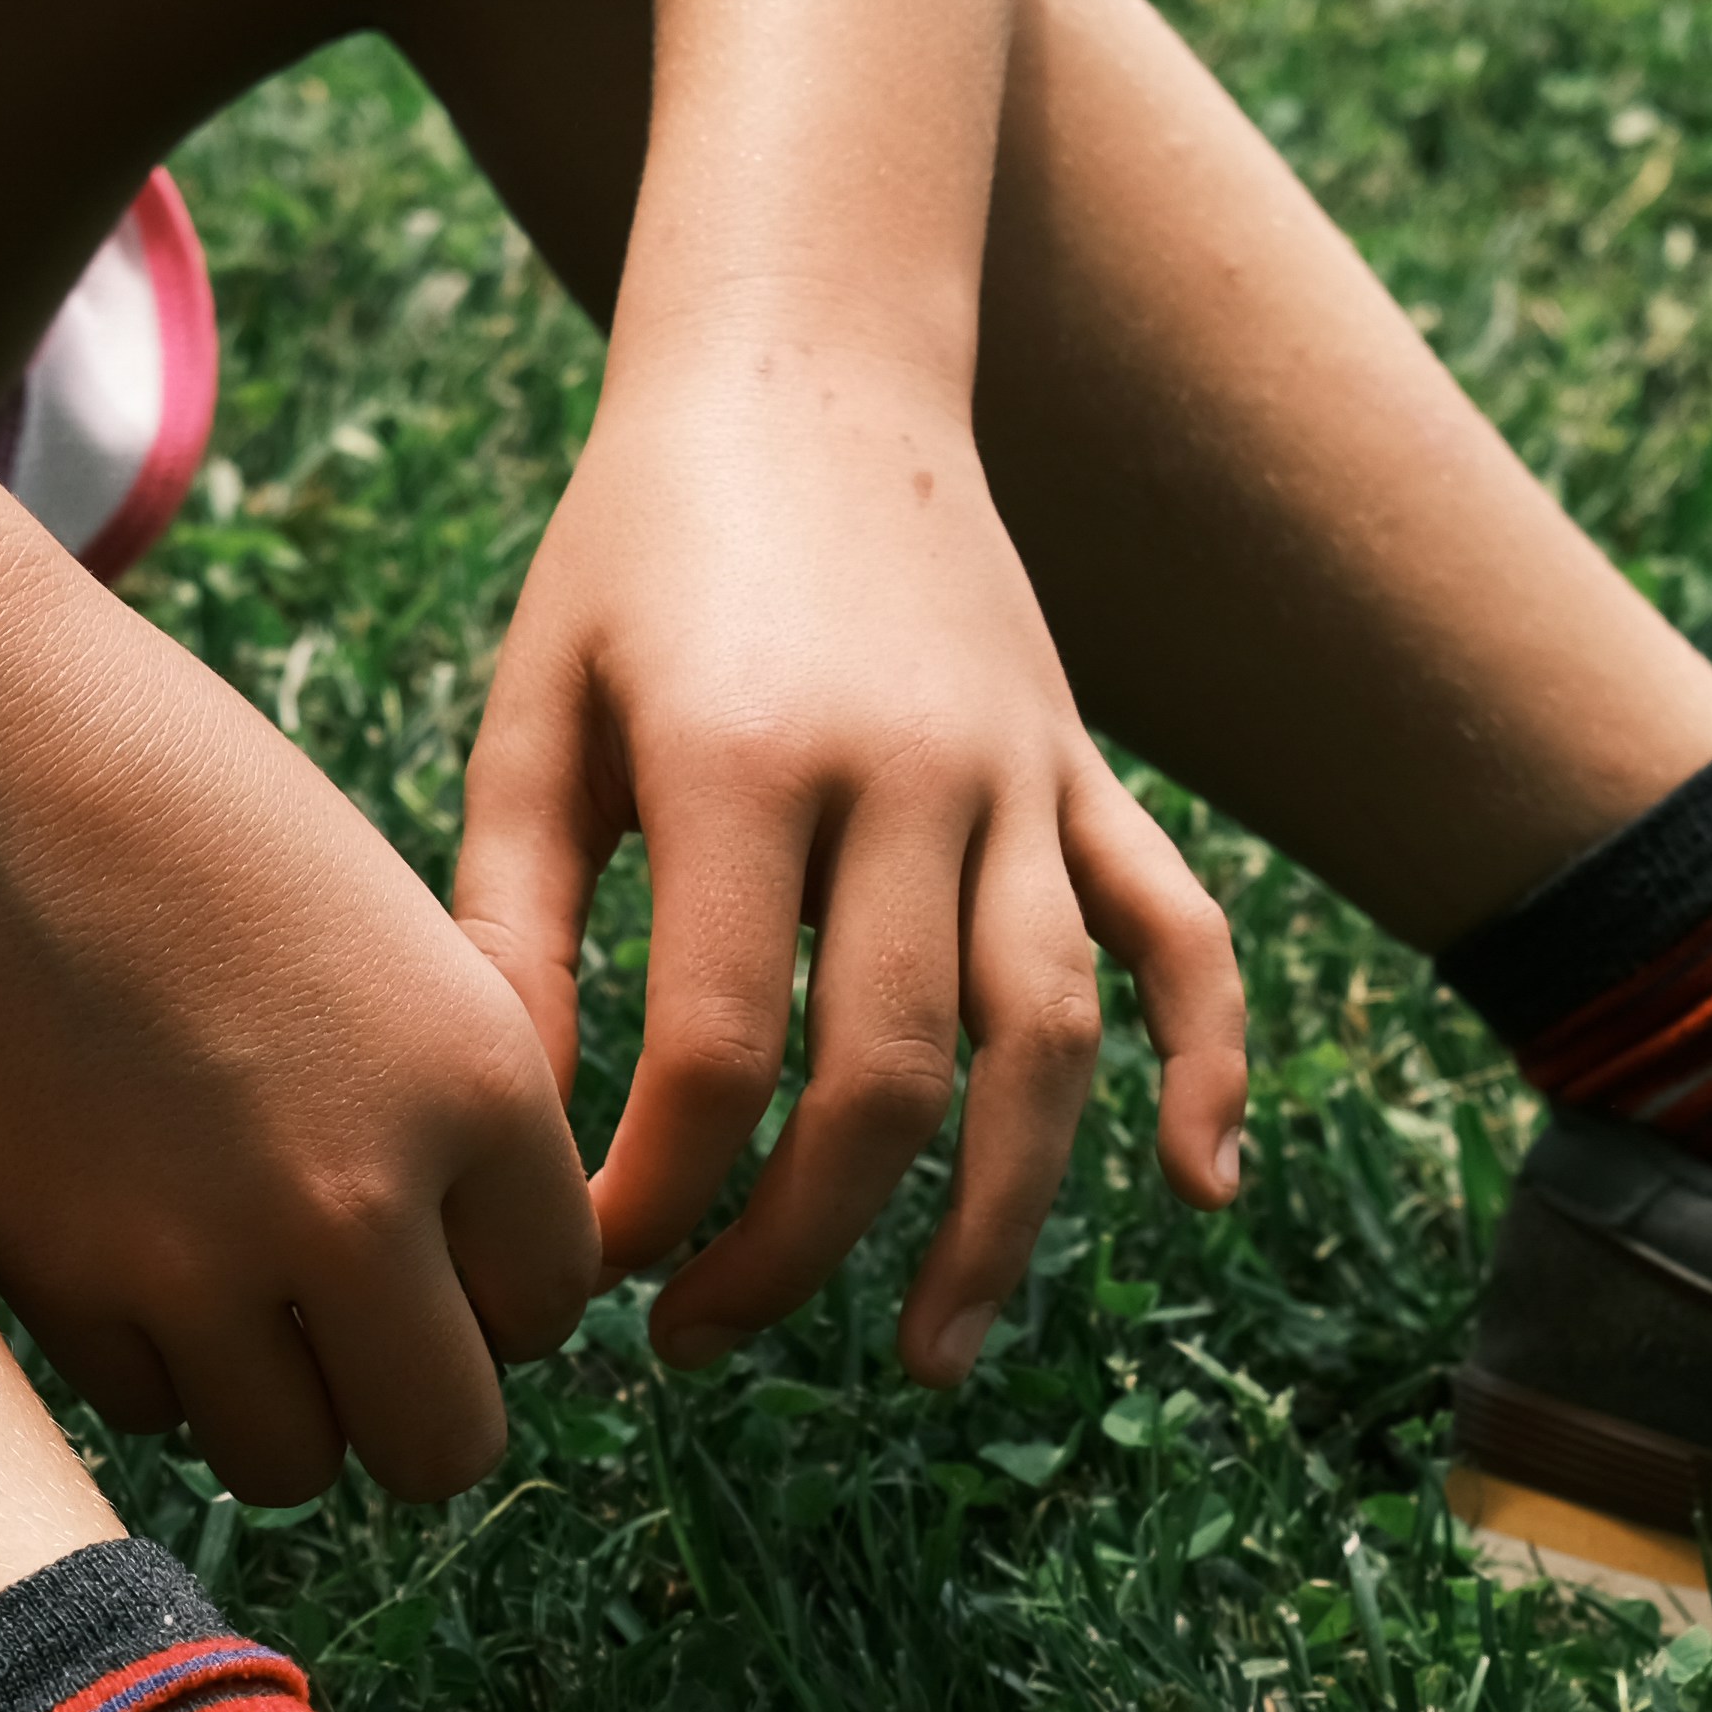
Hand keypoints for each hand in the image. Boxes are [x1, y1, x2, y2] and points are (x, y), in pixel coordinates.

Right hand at [0, 547, 601, 1508]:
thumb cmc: (177, 808)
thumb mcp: (386, 937)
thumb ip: (452, 1108)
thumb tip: (475, 1281)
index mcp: (478, 1083)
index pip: (547, 1303)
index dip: (492, 1284)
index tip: (434, 1235)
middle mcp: (361, 1199)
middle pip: (442, 1443)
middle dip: (409, 1400)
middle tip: (352, 1325)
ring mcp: (204, 1259)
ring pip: (294, 1466)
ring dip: (278, 1404)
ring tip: (235, 1291)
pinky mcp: (65, 1285)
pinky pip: (149, 1413)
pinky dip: (149, 1359)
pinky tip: (122, 1239)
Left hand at [450, 350, 1250, 1382]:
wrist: (805, 354)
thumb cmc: (628, 551)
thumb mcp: (534, 716)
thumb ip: (509, 923)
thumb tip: (501, 1135)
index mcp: (746, 762)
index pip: (718, 1052)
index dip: (651, 1195)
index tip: (580, 1267)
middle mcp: (910, 776)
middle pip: (887, 1079)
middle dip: (791, 1245)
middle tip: (692, 1339)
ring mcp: (1018, 773)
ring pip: (1047, 1039)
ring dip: (1000, 1220)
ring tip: (929, 1358)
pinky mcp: (1079, 767)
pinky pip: (1178, 928)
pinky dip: (1210, 1059)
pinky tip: (1198, 1190)